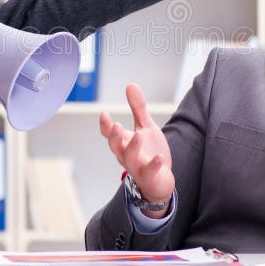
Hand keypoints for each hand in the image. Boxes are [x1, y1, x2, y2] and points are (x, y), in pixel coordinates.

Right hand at [99, 83, 174, 215]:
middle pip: (115, 147)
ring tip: (138, 135)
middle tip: (117, 125)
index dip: (105, 126)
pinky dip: (154, 165)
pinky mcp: (150, 177)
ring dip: (132, 148)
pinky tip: (159, 158)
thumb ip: (137, 108)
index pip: (109, 134)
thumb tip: (130, 84)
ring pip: (129, 160)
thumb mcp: (146, 127)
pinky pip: (149, 172)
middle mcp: (126, 156)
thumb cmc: (149, 152)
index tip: (104, 114)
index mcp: (123, 143)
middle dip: (114, 137)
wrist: (160, 180)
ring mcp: (137, 167)